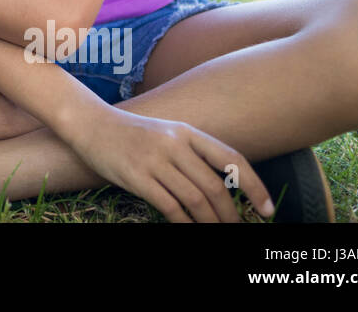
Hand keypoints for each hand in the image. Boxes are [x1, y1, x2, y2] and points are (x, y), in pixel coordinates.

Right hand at [68, 105, 275, 222]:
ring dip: (211, 223)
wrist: (90, 123)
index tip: (267, 210)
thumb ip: (191, 153)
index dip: (255, 186)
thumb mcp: (166, 133)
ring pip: (195, 200)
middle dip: (231, 215)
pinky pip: (169, 206)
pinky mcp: (136, 177)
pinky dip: (184, 223)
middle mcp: (174, 145)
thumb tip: (223, 184)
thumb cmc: (131, 133)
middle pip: (215, 186)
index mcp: (187, 132)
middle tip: (237, 229)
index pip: (232, 160)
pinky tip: (190, 230)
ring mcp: (155, 160)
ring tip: (217, 233)